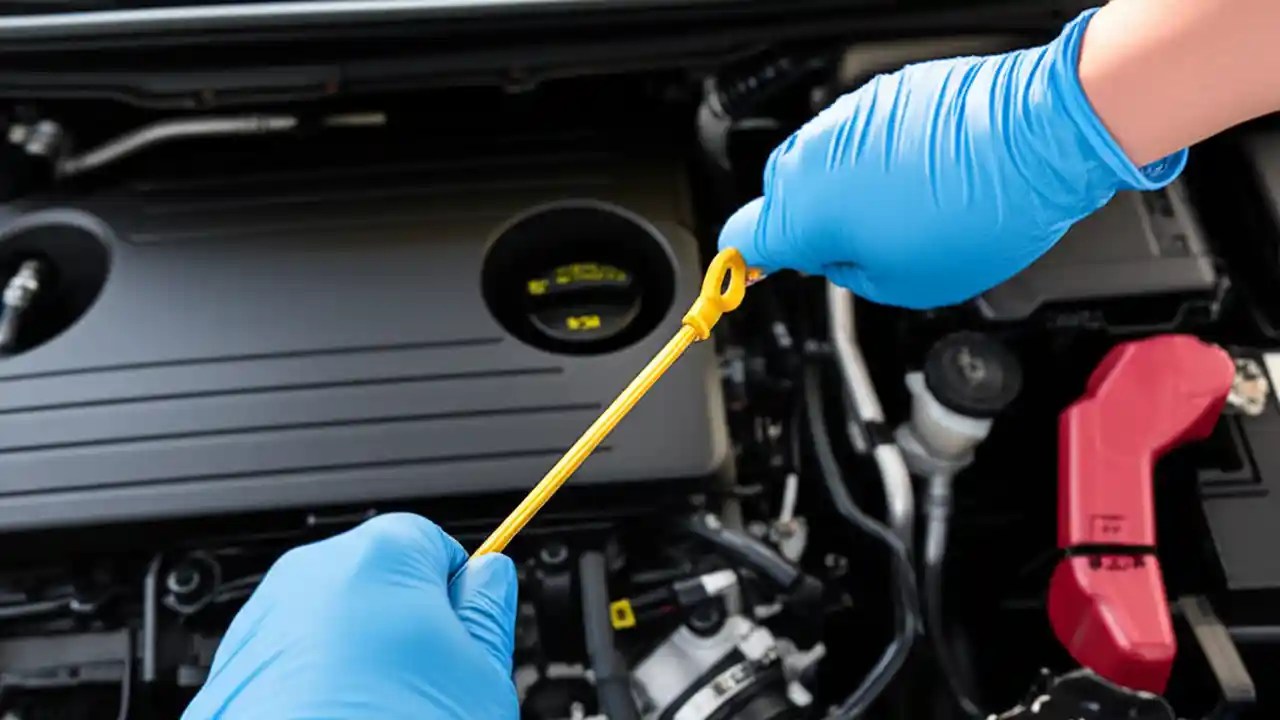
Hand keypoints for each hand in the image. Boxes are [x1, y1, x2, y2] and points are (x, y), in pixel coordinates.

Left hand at [181, 514, 518, 719]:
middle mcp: (308, 577)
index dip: (457, 596)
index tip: (465, 638)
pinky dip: (310, 694)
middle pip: (378, 581)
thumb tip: (492, 576)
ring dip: (357, 663)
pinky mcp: (225, 680)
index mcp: (379, 556)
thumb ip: (488, 613)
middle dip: (405, 627)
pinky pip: (287, 668)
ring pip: (330, 627)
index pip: (435, 544)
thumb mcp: (482, 678)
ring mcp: (260, 628)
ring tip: (381, 719)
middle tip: (431, 691)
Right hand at [718, 9, 1186, 309]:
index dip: (747, 265)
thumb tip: (834, 258)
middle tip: (863, 247)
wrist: (1037, 137)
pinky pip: (857, 137)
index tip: (758, 274)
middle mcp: (812, 158)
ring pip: (820, 166)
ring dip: (847, 190)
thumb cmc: (977, 212)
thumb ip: (848, 273)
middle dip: (810, 226)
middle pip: (779, 200)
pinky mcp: (880, 95)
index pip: (739, 241)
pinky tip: (923, 176)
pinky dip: (877, 159)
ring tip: (907, 209)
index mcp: (804, 212)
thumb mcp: (905, 284)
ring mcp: (844, 119)